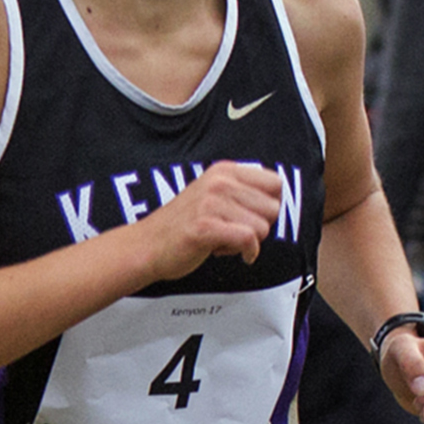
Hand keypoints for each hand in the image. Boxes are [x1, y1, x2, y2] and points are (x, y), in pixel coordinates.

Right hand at [136, 161, 282, 282]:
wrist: (147, 245)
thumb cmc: (182, 225)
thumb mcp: (213, 195)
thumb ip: (241, 192)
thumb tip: (277, 201)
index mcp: (223, 171)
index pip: (275, 183)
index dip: (269, 205)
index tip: (250, 217)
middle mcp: (219, 182)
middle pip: (273, 208)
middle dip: (259, 226)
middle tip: (234, 231)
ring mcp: (212, 203)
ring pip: (262, 227)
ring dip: (246, 241)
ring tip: (222, 239)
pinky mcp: (207, 226)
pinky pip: (249, 240)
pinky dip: (245, 253)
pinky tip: (225, 252)